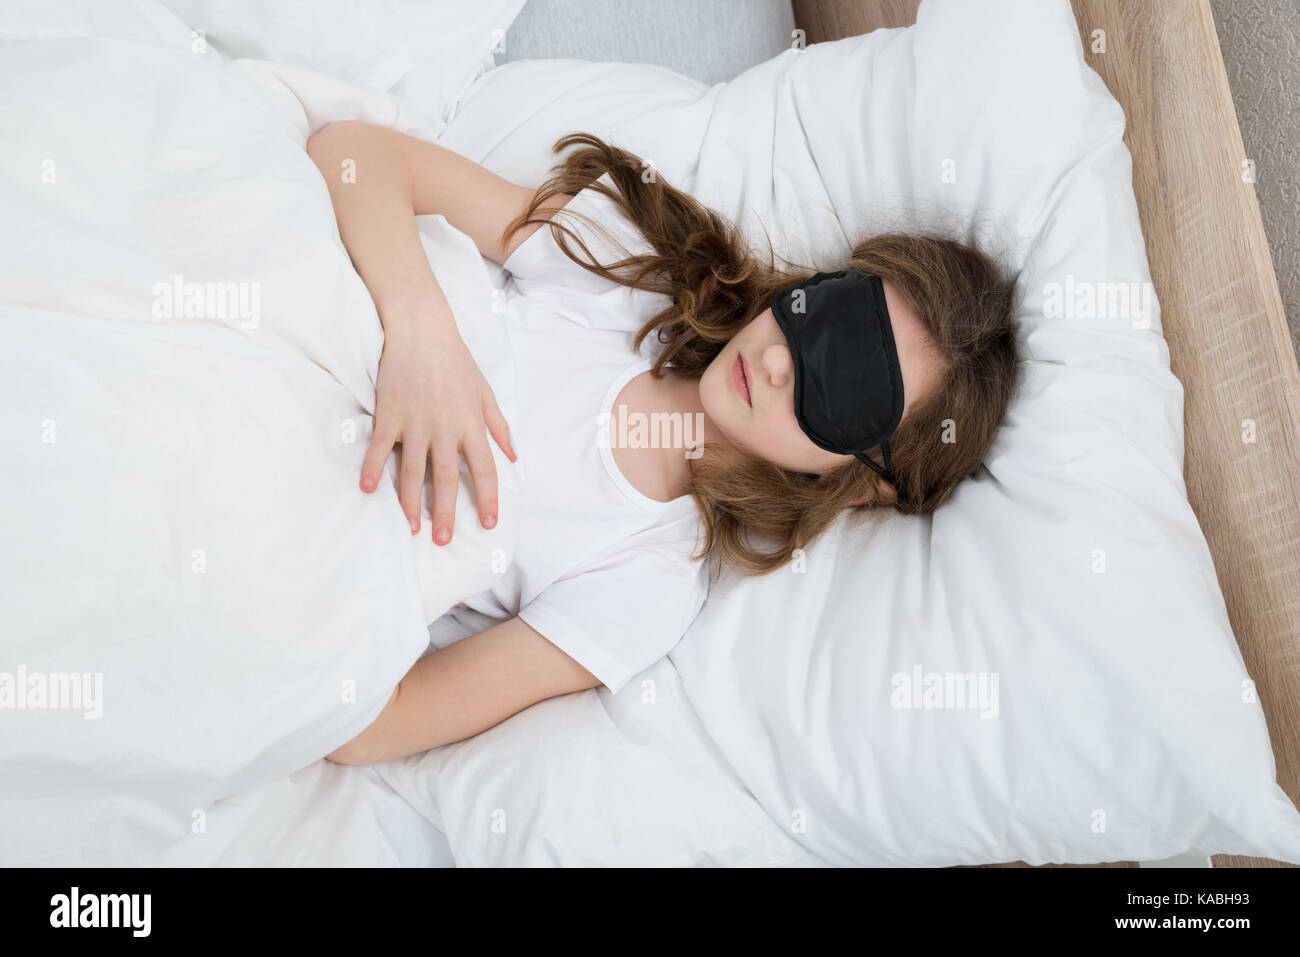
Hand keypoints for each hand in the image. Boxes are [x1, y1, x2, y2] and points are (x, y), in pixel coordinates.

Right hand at [361, 325, 515, 543]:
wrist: (422, 328)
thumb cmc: (456, 360)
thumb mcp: (485, 391)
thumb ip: (499, 426)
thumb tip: (514, 456)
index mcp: (471, 424)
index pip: (486, 469)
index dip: (489, 498)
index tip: (489, 523)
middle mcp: (445, 428)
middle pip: (448, 478)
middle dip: (447, 512)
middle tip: (444, 540)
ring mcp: (415, 422)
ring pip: (414, 470)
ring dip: (411, 502)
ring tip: (412, 528)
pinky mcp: (389, 414)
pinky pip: (379, 448)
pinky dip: (373, 469)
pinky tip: (367, 491)